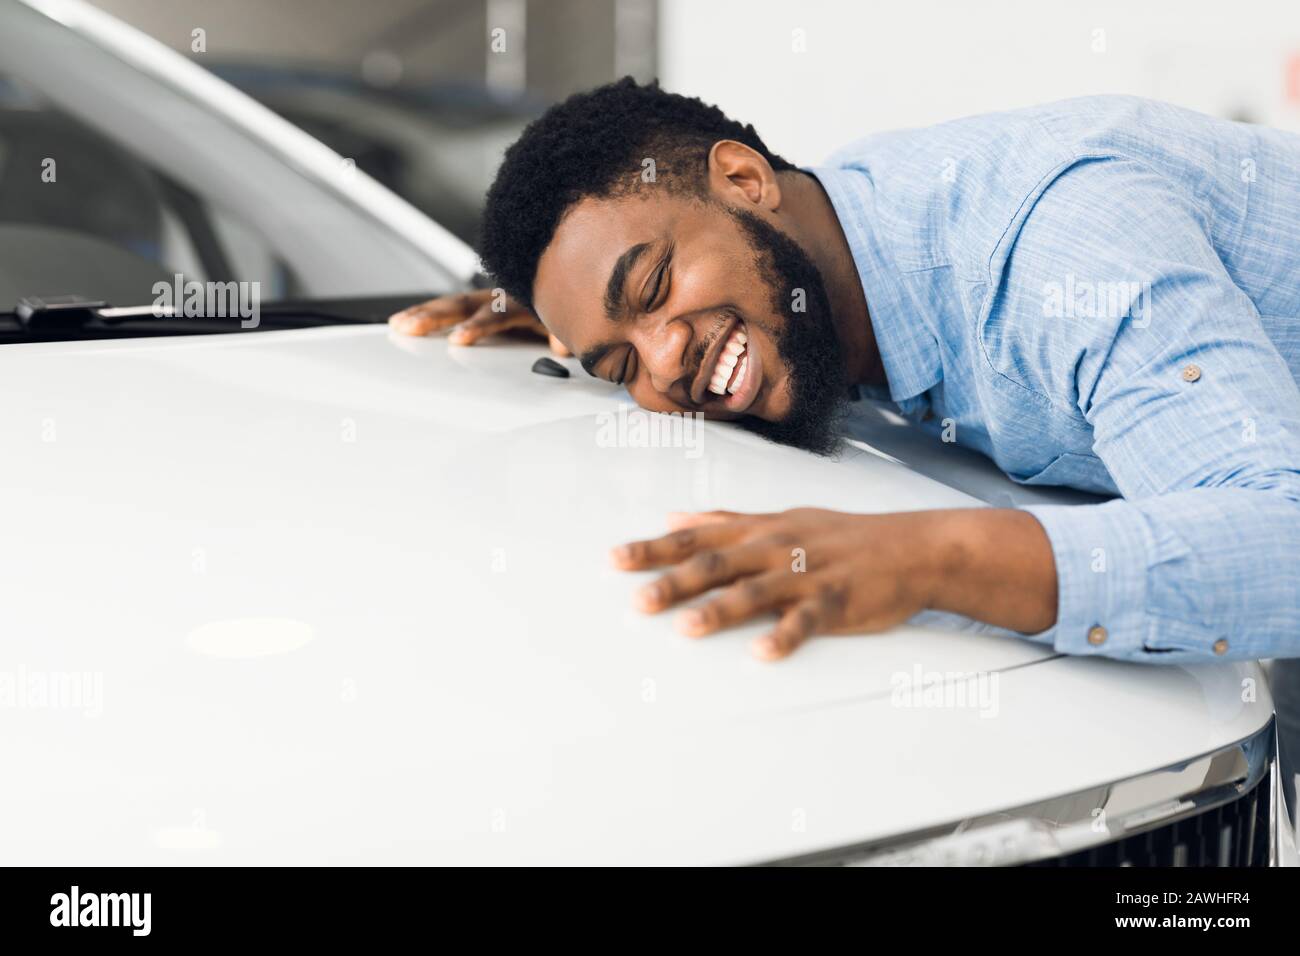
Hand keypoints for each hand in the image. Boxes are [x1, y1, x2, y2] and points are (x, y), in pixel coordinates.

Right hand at [387, 289, 569, 355]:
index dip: (476, 326)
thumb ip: (564, 335)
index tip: (456, 340)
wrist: (565, 285)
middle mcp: (501, 297)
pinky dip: (427, 311)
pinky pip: (450, 306)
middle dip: (436, 316)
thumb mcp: (567, 325)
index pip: (496, 314)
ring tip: (399, 324)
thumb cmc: (563, 310)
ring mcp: (487, 299)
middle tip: (410, 328)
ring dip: (424, 313)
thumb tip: (562, 347)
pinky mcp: (479, 303)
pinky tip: (405, 320)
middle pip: (464, 304)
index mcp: (524, 302)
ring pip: (452, 303)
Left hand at [610, 508, 942, 660]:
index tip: (615, 559)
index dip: (654, 548)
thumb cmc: (840, 535)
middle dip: (674, 582)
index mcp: (758, 531)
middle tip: (637, 600)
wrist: (912, 547)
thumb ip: (724, 521)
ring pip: (757, 592)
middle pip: (717, 565)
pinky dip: (785, 636)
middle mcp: (776, 548)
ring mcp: (806, 575)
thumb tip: (674, 516)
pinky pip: (807, 620)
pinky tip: (762, 652)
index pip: (695, 538)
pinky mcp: (837, 601)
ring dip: (720, 609)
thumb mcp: (780, 517)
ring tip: (686, 627)